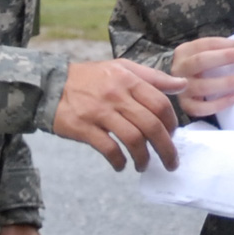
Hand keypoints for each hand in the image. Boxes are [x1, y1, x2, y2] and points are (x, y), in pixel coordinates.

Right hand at [52, 58, 185, 169]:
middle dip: (166, 148)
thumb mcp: (122, 68)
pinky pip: (108, 149)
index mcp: (128, 80)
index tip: (172, 136)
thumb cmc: (90, 78)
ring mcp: (99, 112)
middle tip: (170, 162)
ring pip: (133, 139)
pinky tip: (122, 166)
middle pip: (151, 125)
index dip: (171, 124)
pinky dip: (119, 161)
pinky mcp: (83, 128)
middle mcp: (116, 95)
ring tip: (144, 165)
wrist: (51, 85)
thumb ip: (152, 77)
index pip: (160, 103)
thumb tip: (182, 84)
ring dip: (143, 158)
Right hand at [171, 36, 233, 119]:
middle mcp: (179, 69)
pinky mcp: (186, 106)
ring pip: (202, 86)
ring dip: (227, 82)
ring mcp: (181, 89)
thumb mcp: (206, 54)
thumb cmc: (203, 68)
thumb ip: (220, 50)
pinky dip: (219, 104)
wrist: (186, 89)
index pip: (204, 44)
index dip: (224, 44)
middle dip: (226, 57)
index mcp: (184, 52)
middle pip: (200, 61)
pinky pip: (201, 108)